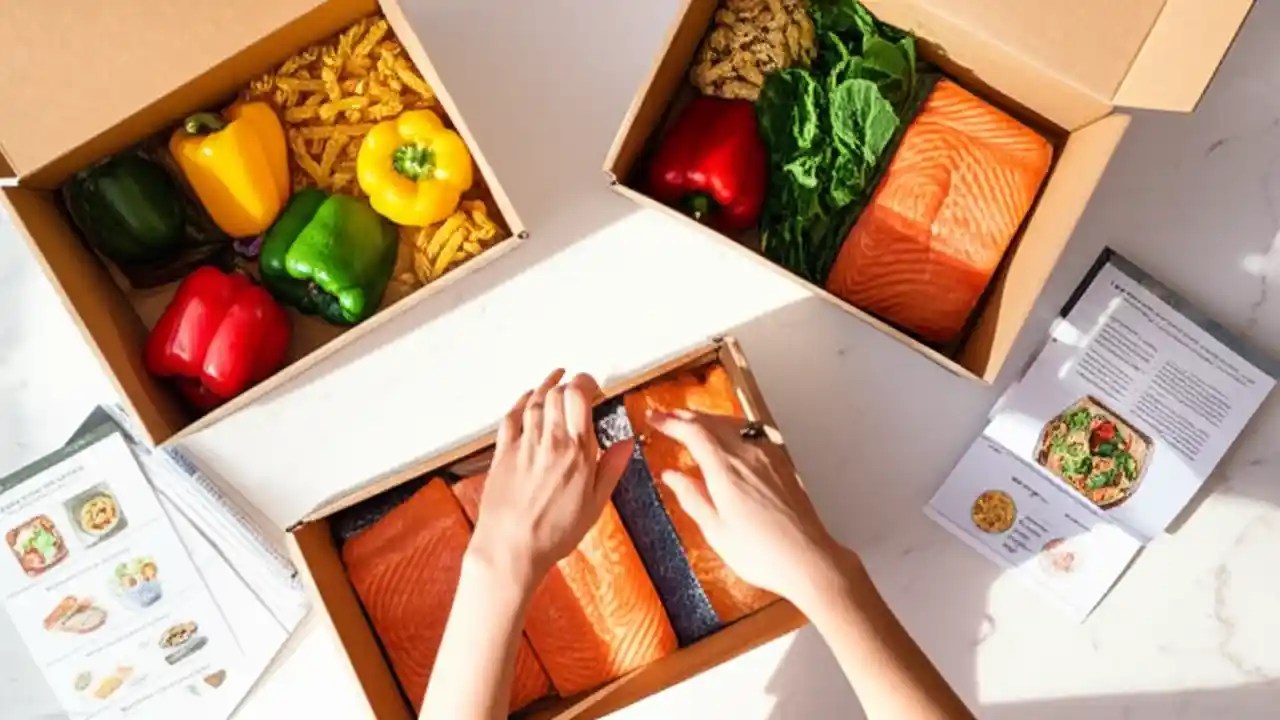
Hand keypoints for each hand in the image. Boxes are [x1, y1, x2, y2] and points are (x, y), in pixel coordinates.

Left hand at [469, 370, 633, 588]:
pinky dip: (520, 402)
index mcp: (577, 452)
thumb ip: (611, 468)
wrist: (511, 549)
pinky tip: (527, 398)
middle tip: (576, 387)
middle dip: (568, 384)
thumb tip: (627, 443)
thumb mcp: (595, 504)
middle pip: (557, 394)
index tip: (592, 387)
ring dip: (546, 386)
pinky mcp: (502, 454)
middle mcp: (550, 441)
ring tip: (555, 379)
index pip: (579, 397)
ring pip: (535, 401)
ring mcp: (523, 445)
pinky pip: (511, 417)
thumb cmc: (554, 533)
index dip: (585, 383)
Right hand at [647, 409, 844, 604]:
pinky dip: (730, 428)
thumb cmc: (760, 552)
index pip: (693, 432)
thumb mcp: (715, 530)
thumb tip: (671, 476)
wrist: (808, 559)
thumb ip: (692, 497)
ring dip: (708, 419)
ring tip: (692, 422)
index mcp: (726, 470)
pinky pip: (750, 433)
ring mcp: (768, 457)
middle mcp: (747, 455)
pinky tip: (728, 436)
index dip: (671, 422)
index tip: (654, 418)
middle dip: (686, 416)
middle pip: (712, 423)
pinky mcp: (781, 464)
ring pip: (732, 424)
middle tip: (666, 416)